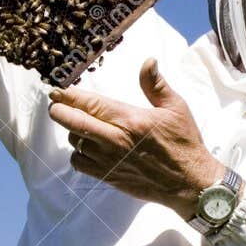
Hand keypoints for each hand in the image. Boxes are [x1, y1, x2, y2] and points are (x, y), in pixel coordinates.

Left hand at [48, 59, 224, 219]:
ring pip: (74, 142)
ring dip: (72, 131)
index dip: (69, 96)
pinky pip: (80, 163)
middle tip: (56, 104)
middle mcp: (116, 141)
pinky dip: (78, 153)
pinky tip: (87, 146)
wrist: (189, 183)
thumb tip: (148, 61)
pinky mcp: (109, 176)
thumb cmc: (184, 144)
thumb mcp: (176, 109)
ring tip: (79, 124)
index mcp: (130, 120)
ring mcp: (109, 161)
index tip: (57, 90)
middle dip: (59, 111)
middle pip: (73, 123)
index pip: (90, 104)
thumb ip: (156, 85)